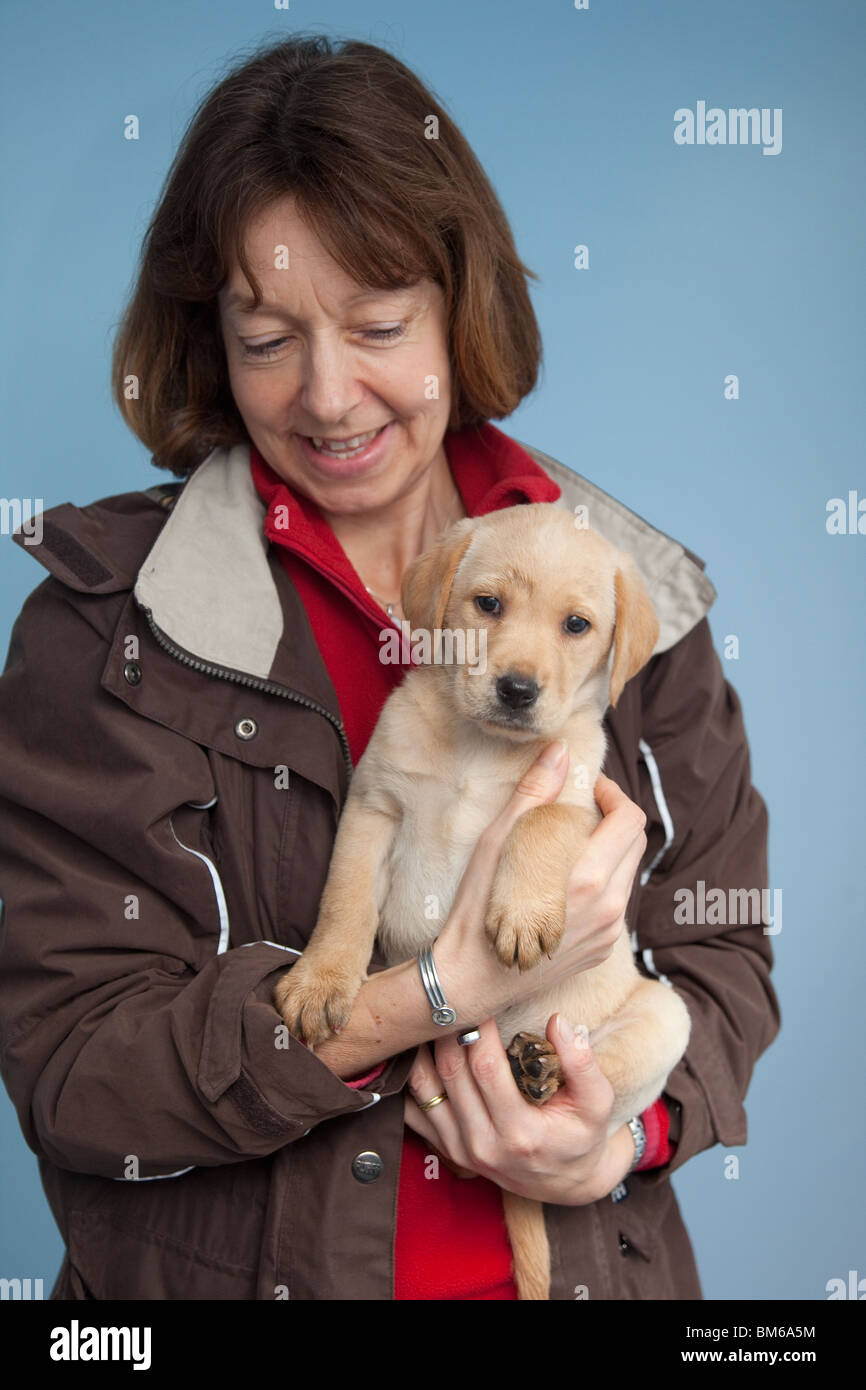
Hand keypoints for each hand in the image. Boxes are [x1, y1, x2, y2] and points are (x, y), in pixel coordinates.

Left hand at [403, 1014, 636, 1204]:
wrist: (566, 1184)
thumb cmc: (581, 1137)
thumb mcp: (597, 1104)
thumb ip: (583, 1064)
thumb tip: (558, 1023)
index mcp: (520, 1133)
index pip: (487, 1068)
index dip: (480, 1029)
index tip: (484, 1001)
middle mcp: (483, 1144)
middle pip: (451, 1072)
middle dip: (450, 1030)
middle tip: (456, 1000)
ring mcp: (459, 1150)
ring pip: (425, 1087)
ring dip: (424, 1048)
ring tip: (436, 1018)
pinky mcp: (446, 1150)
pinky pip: (413, 1109)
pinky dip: (410, 1076)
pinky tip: (418, 1050)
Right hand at [434, 742, 647, 1022]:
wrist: (470, 979)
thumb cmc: (476, 909)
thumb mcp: (497, 843)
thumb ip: (534, 794)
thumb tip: (559, 751)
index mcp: (588, 879)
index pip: (631, 821)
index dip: (614, 794)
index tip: (590, 788)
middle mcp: (609, 909)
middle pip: (636, 844)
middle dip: (615, 818)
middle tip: (581, 809)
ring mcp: (609, 934)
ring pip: (627, 874)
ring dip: (608, 850)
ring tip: (567, 845)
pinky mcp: (602, 952)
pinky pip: (615, 904)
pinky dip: (600, 882)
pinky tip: (563, 882)